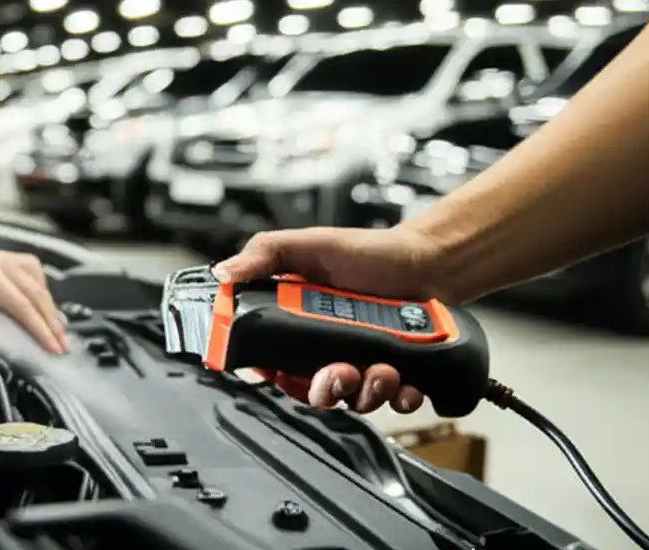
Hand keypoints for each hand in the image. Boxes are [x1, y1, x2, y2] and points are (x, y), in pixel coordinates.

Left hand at [0, 235, 68, 354]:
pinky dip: (35, 282)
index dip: (40, 329)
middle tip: (63, 345)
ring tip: (55, 324)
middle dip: (51, 320)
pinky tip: (35, 295)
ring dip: (46, 300)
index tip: (54, 349)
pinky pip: (21, 265)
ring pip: (32, 274)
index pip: (22, 304)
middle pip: (34, 290)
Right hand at [212, 226, 445, 413]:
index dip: (271, 372)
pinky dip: (401, 397)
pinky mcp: (397, 374)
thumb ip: (263, 256)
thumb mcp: (307, 245)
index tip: (278, 371)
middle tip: (340, 372)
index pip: (269, 361)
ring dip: (366, 393)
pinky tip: (405, 381)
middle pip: (310, 390)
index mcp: (296, 323)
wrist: (426, 260)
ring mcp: (361, 364)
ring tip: (382, 369)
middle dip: (325, 389)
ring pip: (352, 400)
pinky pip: (394, 401)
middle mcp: (326, 350)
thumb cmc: (368, 252)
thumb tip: (222, 275)